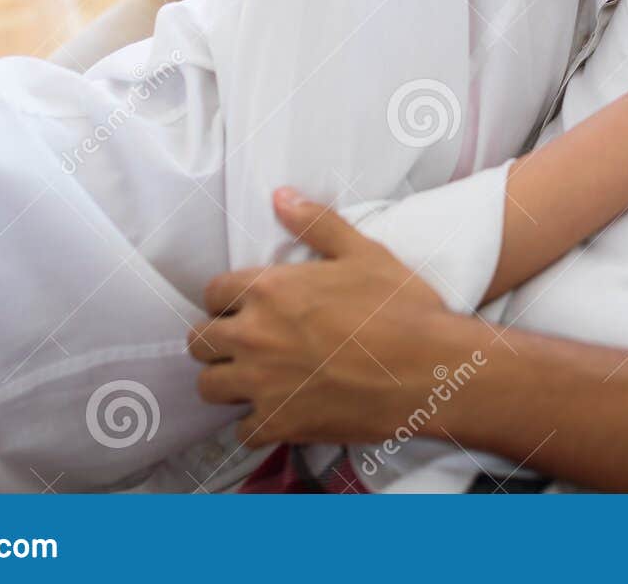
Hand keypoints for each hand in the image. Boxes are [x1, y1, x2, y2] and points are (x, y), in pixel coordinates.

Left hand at [188, 189, 468, 446]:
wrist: (428, 368)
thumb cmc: (399, 307)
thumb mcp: (363, 252)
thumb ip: (317, 223)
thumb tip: (280, 196)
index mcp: (269, 290)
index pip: (213, 292)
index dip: (228, 298)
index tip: (246, 306)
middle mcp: (255, 336)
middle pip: (199, 341)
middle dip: (217, 339)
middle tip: (247, 342)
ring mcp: (262, 383)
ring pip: (209, 386)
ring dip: (226, 381)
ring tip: (252, 378)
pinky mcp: (278, 423)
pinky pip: (242, 431)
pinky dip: (256, 423)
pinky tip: (277, 411)